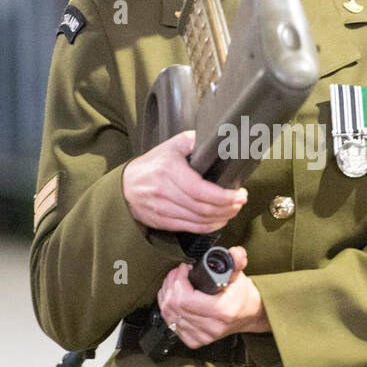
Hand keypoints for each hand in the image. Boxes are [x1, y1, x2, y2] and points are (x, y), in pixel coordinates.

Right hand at [122, 129, 247, 232]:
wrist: (125, 185)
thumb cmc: (152, 165)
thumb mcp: (171, 146)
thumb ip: (193, 141)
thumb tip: (217, 139)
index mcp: (169, 170)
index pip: (201, 190)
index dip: (224, 196)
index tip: (239, 193)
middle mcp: (165, 191)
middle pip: (203, 207)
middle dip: (227, 207)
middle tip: (240, 202)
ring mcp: (162, 209)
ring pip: (198, 220)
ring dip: (221, 218)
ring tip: (233, 210)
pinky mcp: (162, 222)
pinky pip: (191, 228)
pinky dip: (208, 226)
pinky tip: (219, 220)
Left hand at [157, 246, 269, 346]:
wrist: (248, 314)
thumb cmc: (241, 294)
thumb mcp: (239, 275)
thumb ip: (236, 262)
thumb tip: (235, 252)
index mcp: (222, 311)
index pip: (185, 299)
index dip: (178, 280)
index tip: (184, 269)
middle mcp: (212, 327)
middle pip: (174, 306)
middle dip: (171, 284)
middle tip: (177, 273)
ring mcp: (203, 336)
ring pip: (169, 315)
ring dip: (167, 295)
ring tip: (174, 283)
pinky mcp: (195, 341)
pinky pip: (171, 324)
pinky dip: (168, 310)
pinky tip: (173, 299)